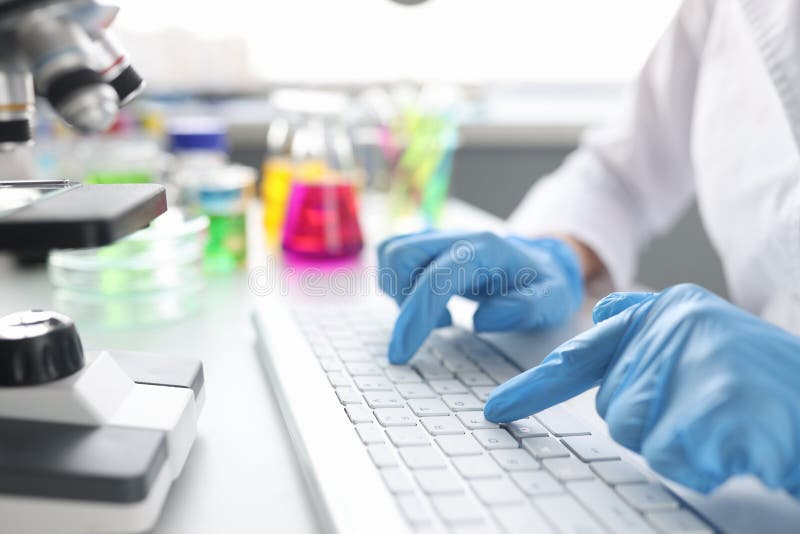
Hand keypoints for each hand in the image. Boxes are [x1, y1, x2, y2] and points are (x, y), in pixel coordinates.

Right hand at [378, 231, 583, 363]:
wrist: (543, 262)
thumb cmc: (545, 284)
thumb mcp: (553, 301)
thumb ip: (525, 308)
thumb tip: (481, 319)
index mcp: (485, 249)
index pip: (436, 276)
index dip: (414, 314)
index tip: (402, 352)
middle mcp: (457, 238)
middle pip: (401, 254)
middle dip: (405, 300)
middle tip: (440, 326)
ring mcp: (440, 240)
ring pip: (392, 252)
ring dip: (400, 293)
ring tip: (439, 317)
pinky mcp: (429, 248)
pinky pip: (394, 257)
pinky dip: (400, 286)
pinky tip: (431, 305)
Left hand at [484, 284, 799, 496]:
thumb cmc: (764, 380)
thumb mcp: (708, 333)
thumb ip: (649, 326)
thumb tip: (602, 313)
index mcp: (668, 310)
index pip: (583, 353)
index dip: (534, 386)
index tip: (495, 411)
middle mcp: (675, 326)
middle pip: (615, 408)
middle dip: (654, 421)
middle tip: (708, 408)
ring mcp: (696, 362)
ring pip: (638, 434)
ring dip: (679, 444)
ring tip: (726, 424)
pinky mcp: (717, 406)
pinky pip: (673, 457)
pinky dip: (704, 462)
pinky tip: (737, 442)